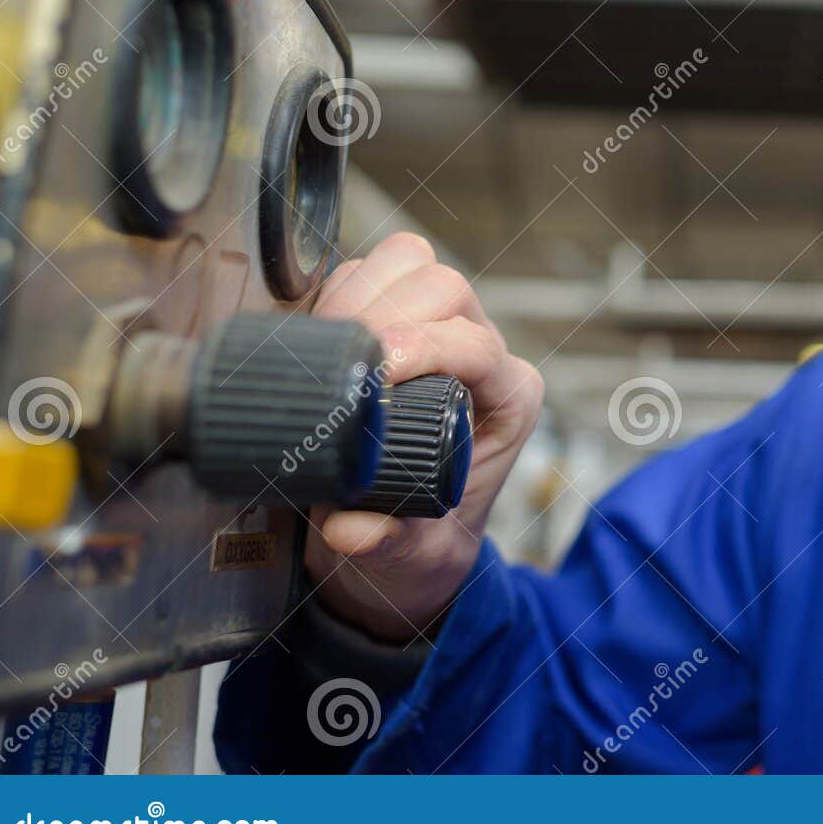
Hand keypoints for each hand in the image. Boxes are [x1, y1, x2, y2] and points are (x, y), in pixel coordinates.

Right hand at [302, 232, 542, 641]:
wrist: (398, 549)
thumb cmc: (418, 543)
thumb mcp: (409, 558)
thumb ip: (388, 545)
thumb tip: (355, 531)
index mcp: (508, 399)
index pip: (477, 345)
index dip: (425, 347)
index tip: (378, 373)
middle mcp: (481, 353)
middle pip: (444, 287)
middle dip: (387, 310)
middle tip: (341, 354)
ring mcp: (437, 328)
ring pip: (409, 265)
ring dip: (360, 293)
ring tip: (326, 341)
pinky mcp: (392, 321)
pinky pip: (367, 275)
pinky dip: (336, 292)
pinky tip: (315, 332)